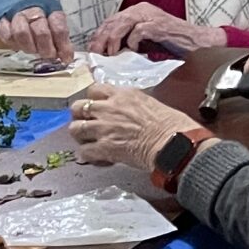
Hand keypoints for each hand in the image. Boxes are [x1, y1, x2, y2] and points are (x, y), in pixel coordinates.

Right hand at [0, 4, 73, 62]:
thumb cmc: (35, 15)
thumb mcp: (51, 22)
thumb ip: (58, 38)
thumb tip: (66, 57)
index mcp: (50, 7)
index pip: (59, 26)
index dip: (63, 44)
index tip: (66, 58)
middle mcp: (34, 9)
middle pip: (41, 31)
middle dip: (46, 48)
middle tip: (48, 56)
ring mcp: (16, 14)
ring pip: (22, 33)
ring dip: (29, 46)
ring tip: (32, 50)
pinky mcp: (1, 20)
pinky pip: (7, 35)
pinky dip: (14, 44)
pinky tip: (18, 45)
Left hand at [69, 83, 184, 173]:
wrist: (173, 143)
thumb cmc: (172, 125)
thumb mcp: (152, 104)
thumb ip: (133, 106)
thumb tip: (131, 113)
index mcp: (123, 95)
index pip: (95, 90)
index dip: (92, 99)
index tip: (94, 106)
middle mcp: (109, 108)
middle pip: (78, 107)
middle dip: (79, 116)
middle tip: (86, 124)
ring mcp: (104, 128)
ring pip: (75, 129)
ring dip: (80, 136)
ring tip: (88, 142)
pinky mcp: (104, 148)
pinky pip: (83, 152)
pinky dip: (87, 156)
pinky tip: (95, 158)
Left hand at [87, 6, 229, 56]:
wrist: (196, 42)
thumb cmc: (171, 42)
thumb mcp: (145, 39)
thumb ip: (128, 39)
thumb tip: (108, 50)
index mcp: (137, 11)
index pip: (111, 20)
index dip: (99, 35)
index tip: (92, 50)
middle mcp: (142, 9)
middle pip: (113, 21)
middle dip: (101, 39)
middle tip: (96, 55)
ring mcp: (151, 16)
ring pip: (122, 23)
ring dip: (113, 41)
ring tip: (111, 55)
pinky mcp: (158, 25)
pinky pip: (138, 31)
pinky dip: (132, 42)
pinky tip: (133, 51)